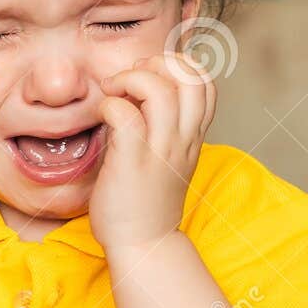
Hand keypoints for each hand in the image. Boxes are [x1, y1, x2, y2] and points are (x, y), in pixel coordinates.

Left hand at [89, 52, 216, 256]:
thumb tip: (139, 90)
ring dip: (130, 79)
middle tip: (130, 80)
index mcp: (192, 136)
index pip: (205, 81)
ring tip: (114, 92)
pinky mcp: (132, 162)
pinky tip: (103, 116)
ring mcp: (159, 150)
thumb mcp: (169, 157)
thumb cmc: (145, 200)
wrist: (143, 245)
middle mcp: (182, 139)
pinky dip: (110, 105)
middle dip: (157, 62)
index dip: (178, 64)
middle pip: (190, 76)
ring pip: (158, 89)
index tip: (151, 75)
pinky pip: (124, 115)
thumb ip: (164, 125)